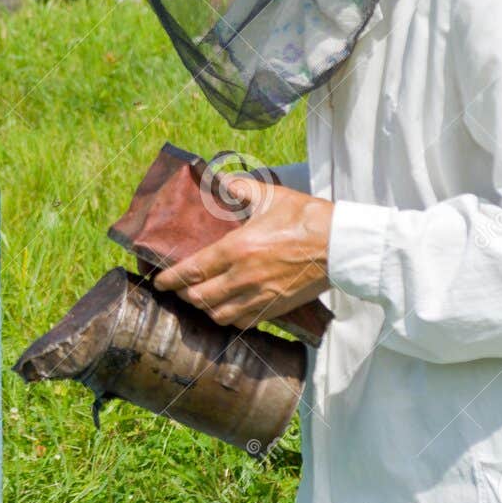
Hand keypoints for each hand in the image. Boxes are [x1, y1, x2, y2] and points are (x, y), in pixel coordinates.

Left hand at [152, 176, 333, 329]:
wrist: (343, 245)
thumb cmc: (306, 218)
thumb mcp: (269, 196)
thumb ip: (238, 188)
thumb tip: (218, 180)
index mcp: (238, 249)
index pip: (192, 271)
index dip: (170, 279)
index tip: (158, 282)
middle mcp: (244, 277)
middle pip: (199, 297)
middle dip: (183, 294)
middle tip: (178, 287)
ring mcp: (261, 297)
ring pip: (219, 314)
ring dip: (204, 309)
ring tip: (200, 299)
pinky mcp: (276, 309)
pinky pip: (243, 322)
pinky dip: (229, 319)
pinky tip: (226, 309)